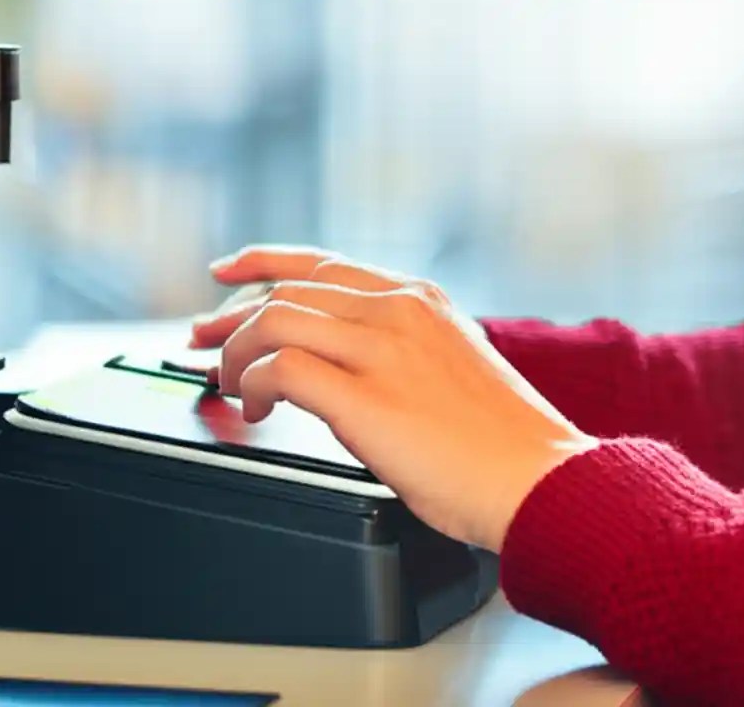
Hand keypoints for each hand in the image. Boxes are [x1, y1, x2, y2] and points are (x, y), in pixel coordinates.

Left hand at [191, 245, 597, 551]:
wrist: (542, 482)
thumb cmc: (500, 444)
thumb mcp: (449, 366)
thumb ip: (394, 350)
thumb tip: (329, 362)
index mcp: (418, 299)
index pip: (320, 263)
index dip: (260, 263)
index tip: (224, 273)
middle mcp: (398, 311)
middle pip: (285, 291)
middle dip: (229, 317)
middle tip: (201, 343)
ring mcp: (382, 349)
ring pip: (273, 320)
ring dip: (235, 354)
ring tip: (230, 386)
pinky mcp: (365, 395)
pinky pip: (279, 367)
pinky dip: (252, 385)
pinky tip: (256, 408)